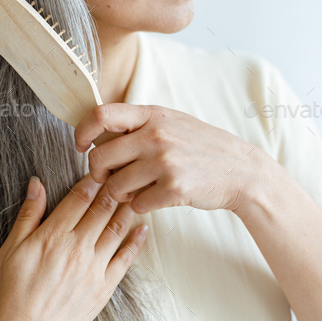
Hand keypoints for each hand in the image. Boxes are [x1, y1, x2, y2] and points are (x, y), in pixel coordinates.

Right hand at [0, 173, 147, 320]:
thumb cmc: (10, 296)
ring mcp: (94, 268)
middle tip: (126, 170)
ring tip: (139, 192)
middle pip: (103, 208)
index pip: (80, 197)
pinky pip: (126, 259)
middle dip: (116, 186)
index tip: (101, 166)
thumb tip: (37, 183)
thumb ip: (28, 215)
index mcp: (53, 235)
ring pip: (118, 229)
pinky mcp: (104, 288)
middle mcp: (78, 247)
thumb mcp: (10, 250)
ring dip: (129, 207)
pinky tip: (143, 228)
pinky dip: (137, 241)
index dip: (93, 178)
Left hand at [74, 103, 268, 215]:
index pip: (101, 115)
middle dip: (97, 173)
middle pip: (99, 157)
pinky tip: (154, 198)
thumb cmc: (201, 147)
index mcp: (151, 115)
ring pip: (114, 186)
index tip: (81, 145)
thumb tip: (96, 136)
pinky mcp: (173, 188)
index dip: (82, 132)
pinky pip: (136, 204)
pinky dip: (140, 206)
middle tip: (108, 177)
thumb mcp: (171, 122)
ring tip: (136, 189)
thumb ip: (138, 125)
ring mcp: (164, 162)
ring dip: (119, 193)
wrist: (240, 170)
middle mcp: (155, 135)